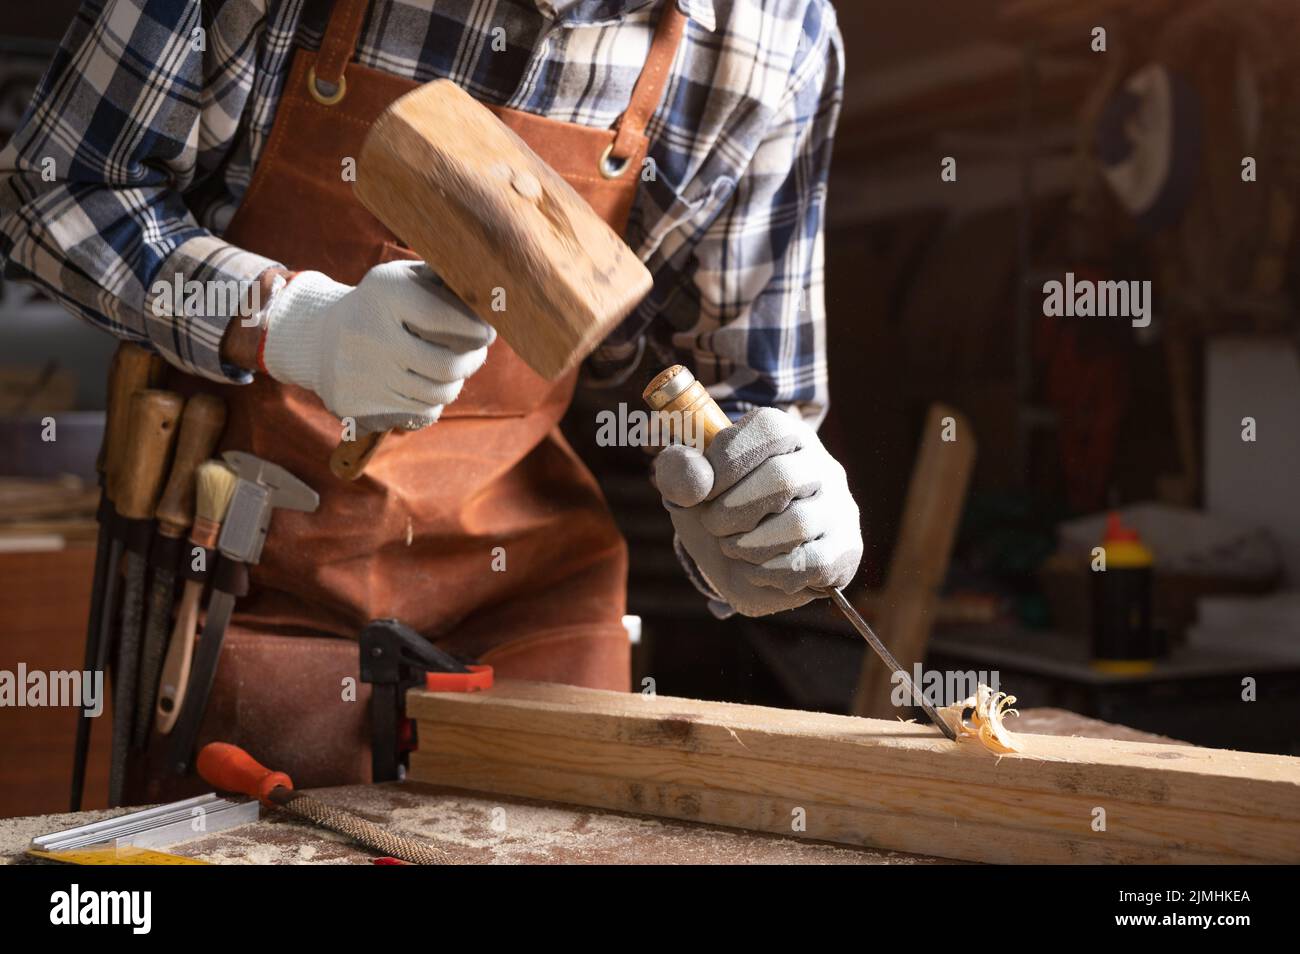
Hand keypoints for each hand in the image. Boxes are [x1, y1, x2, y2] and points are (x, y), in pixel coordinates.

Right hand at [260, 261, 494, 431]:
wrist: (320, 338)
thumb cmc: (383, 305)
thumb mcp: (407, 278)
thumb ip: (449, 283)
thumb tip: (498, 297)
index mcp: (384, 293)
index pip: (443, 318)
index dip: (476, 330)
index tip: (489, 333)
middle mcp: (368, 334)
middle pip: (446, 365)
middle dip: (472, 361)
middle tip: (477, 353)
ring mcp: (360, 374)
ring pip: (437, 394)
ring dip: (454, 383)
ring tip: (451, 368)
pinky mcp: (357, 406)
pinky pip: (419, 415)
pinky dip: (431, 403)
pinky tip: (422, 385)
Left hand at [654, 407, 862, 617]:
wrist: (744, 562)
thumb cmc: (720, 511)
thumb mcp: (691, 487)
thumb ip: (679, 471)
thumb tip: (692, 477)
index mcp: (787, 435)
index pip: (769, 427)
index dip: (726, 459)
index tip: (701, 490)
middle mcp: (822, 466)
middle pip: (783, 478)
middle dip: (733, 509)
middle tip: (714, 525)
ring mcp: (839, 509)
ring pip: (798, 524)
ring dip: (748, 544)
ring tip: (733, 547)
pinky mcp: (844, 551)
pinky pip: (809, 563)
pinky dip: (768, 572)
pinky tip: (755, 569)